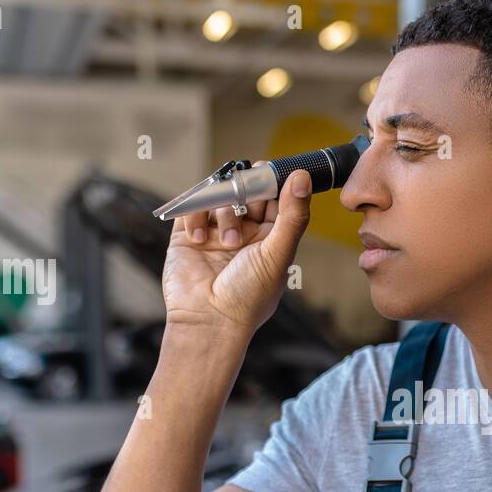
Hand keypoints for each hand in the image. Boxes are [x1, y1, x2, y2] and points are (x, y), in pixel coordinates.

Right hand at [161, 165, 311, 333]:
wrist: (208, 321)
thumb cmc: (248, 296)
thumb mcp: (277, 254)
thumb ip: (292, 216)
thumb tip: (303, 176)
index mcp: (271, 238)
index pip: (275, 197)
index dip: (272, 181)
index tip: (267, 169)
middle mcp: (244, 233)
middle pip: (245, 191)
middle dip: (244, 189)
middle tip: (244, 194)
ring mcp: (216, 233)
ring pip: (219, 198)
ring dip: (224, 212)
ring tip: (226, 241)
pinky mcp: (188, 235)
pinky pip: (192, 208)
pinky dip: (195, 217)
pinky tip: (200, 240)